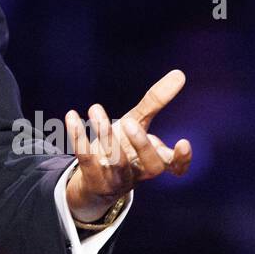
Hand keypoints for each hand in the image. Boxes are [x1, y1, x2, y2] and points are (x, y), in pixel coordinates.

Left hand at [63, 69, 191, 222]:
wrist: (93, 179)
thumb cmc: (122, 146)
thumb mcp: (138, 122)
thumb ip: (155, 102)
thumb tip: (179, 73)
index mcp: (153, 160)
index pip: (175, 166)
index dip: (182, 158)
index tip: (183, 142)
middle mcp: (139, 172)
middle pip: (151, 165)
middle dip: (142, 143)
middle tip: (129, 122)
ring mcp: (117, 179)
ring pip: (117, 161)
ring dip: (106, 135)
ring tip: (96, 108)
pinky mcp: (93, 180)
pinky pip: (86, 160)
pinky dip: (79, 138)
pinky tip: (71, 117)